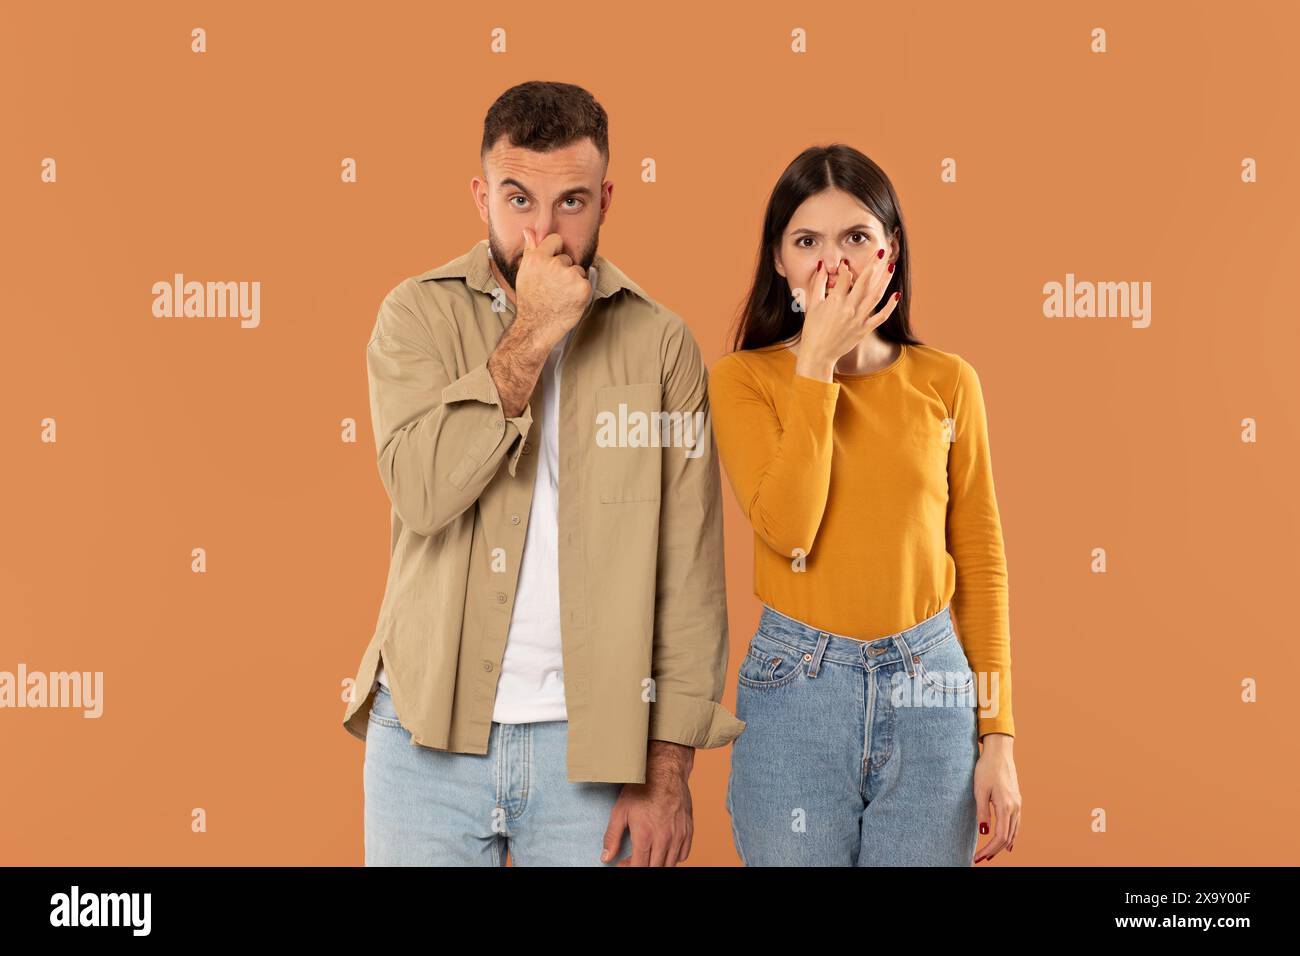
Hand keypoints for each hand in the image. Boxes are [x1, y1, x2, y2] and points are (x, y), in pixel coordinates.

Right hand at [513, 227, 596, 349]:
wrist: (537, 326)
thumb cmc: (530, 301)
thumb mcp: (525, 273)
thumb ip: (530, 249)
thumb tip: (529, 231)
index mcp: (537, 258)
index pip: (556, 240)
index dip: (554, 252)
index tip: (550, 267)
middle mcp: (554, 264)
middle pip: (567, 258)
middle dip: (562, 271)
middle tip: (552, 288)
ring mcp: (570, 276)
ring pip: (577, 270)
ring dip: (572, 281)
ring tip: (560, 295)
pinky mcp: (583, 287)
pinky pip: (585, 281)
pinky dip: (580, 291)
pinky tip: (569, 300)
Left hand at [600, 741, 693, 865]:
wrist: (665, 771)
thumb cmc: (641, 788)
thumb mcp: (620, 810)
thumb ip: (612, 837)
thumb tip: (606, 857)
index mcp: (645, 835)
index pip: (639, 867)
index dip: (629, 868)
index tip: (623, 862)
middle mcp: (664, 838)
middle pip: (655, 868)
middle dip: (643, 866)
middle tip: (634, 858)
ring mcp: (678, 835)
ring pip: (670, 865)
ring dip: (658, 864)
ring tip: (648, 854)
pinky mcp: (688, 830)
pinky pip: (683, 854)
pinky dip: (673, 857)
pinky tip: (663, 848)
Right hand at [795, 249, 899, 380]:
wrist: (819, 354)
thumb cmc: (812, 330)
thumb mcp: (812, 305)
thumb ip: (818, 284)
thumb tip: (822, 266)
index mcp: (835, 301)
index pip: (845, 277)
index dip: (846, 268)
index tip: (846, 263)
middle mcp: (849, 308)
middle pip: (865, 281)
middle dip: (873, 265)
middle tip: (880, 251)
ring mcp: (859, 319)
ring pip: (876, 295)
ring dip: (884, 280)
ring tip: (890, 266)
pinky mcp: (865, 329)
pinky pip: (881, 316)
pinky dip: (890, 306)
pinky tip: (896, 294)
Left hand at [973, 733, 1020, 862]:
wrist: (999, 753)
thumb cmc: (986, 769)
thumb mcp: (979, 790)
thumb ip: (982, 812)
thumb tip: (983, 832)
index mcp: (1005, 806)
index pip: (1000, 837)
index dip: (989, 849)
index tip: (978, 856)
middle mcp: (1015, 808)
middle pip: (1007, 838)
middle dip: (994, 850)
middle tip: (980, 858)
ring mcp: (1018, 805)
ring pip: (1013, 832)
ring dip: (1002, 845)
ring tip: (990, 854)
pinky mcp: (1017, 801)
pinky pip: (1016, 824)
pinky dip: (1011, 836)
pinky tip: (1007, 843)